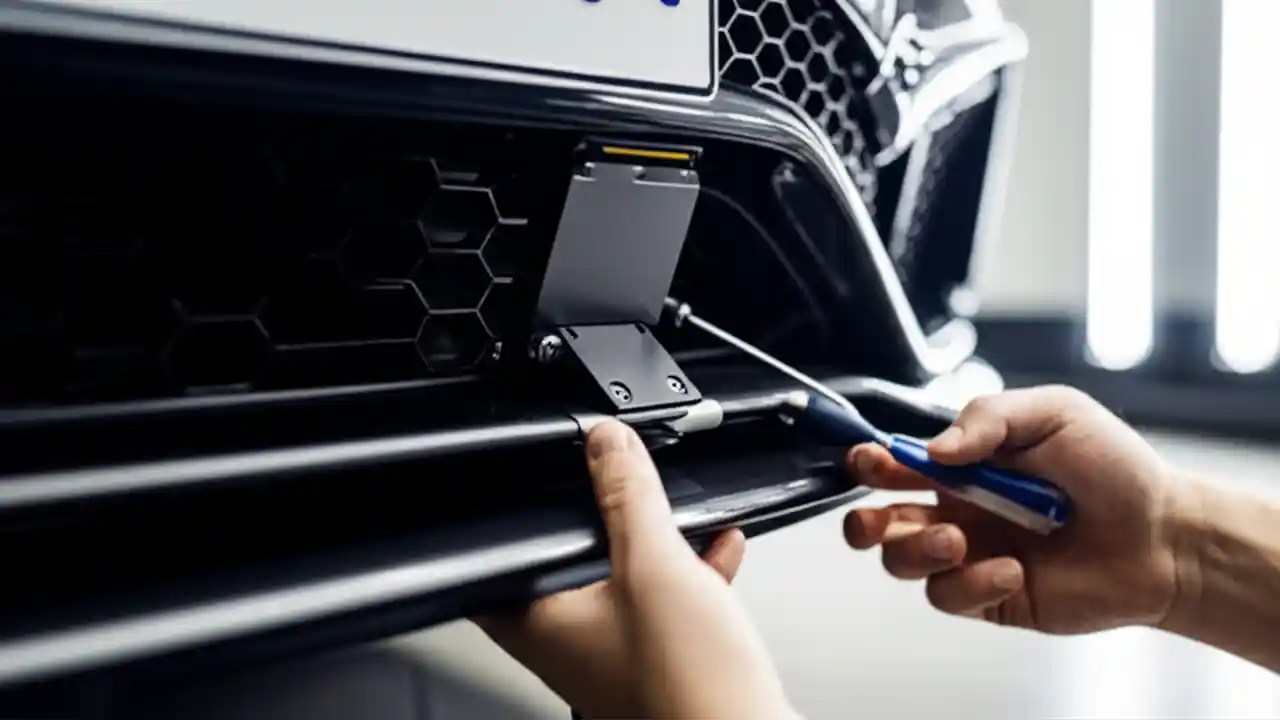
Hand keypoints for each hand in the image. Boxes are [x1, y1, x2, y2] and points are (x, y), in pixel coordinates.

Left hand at [478, 420, 794, 718]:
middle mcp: (572, 646)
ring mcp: (618, 657)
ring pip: (622, 581)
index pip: (497, 562)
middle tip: (607, 484)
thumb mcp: (655, 565)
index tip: (525, 480)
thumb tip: (606, 442)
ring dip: (651, 542)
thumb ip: (628, 496)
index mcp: (542, 627)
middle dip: (598, 519)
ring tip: (676, 510)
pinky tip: (720, 548)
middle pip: (566, 564)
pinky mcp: (664, 663)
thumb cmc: (688, 687)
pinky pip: (666, 603)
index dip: (510, 517)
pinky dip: (688, 571)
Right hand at [845, 385, 1195, 633]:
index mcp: (964, 464)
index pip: (896, 463)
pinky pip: (948, 597)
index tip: (867, 460)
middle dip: (861, 522)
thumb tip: (933, 449)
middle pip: (878, 521)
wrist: (1164, 536)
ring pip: (902, 561)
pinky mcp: (990, 596)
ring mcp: (971, 555)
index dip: (869, 462)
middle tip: (873, 520)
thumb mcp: (1053, 413)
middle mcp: (958, 509)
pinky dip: (971, 584)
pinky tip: (1011, 571)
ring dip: (915, 551)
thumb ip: (987, 418)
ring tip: (957, 541)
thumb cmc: (1115, 468)